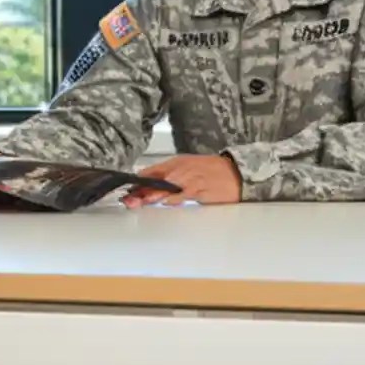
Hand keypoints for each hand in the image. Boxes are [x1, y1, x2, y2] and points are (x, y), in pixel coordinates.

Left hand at [121, 154, 242, 207]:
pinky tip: (167, 202)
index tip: (127, 191)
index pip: (152, 172)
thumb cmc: (212, 171)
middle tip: (130, 200)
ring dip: (155, 195)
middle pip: (157, 180)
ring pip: (169, 187)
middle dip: (142, 191)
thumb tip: (149, 184)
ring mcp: (191, 179)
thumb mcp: (187, 168)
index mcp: (176, 163)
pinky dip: (175, 198)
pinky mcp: (202, 190)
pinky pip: (186, 194)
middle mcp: (181, 169)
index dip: (138, 182)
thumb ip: (168, 175)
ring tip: (143, 201)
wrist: (236, 172)